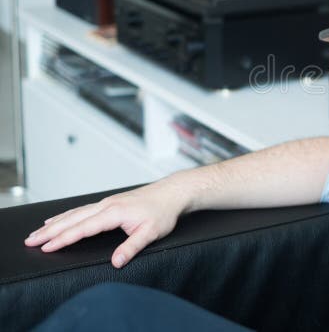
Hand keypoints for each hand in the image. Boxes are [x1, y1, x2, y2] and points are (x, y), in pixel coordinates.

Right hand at [23, 179, 189, 267]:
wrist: (173, 192)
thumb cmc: (164, 212)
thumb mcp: (151, 233)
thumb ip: (132, 247)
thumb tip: (116, 262)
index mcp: (114, 213)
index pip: (83, 228)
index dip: (64, 239)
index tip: (47, 247)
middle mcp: (107, 205)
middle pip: (73, 219)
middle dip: (50, 231)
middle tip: (30, 240)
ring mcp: (107, 202)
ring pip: (76, 213)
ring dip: (56, 222)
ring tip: (38, 232)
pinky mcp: (110, 203)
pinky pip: (83, 209)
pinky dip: (68, 215)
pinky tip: (60, 219)